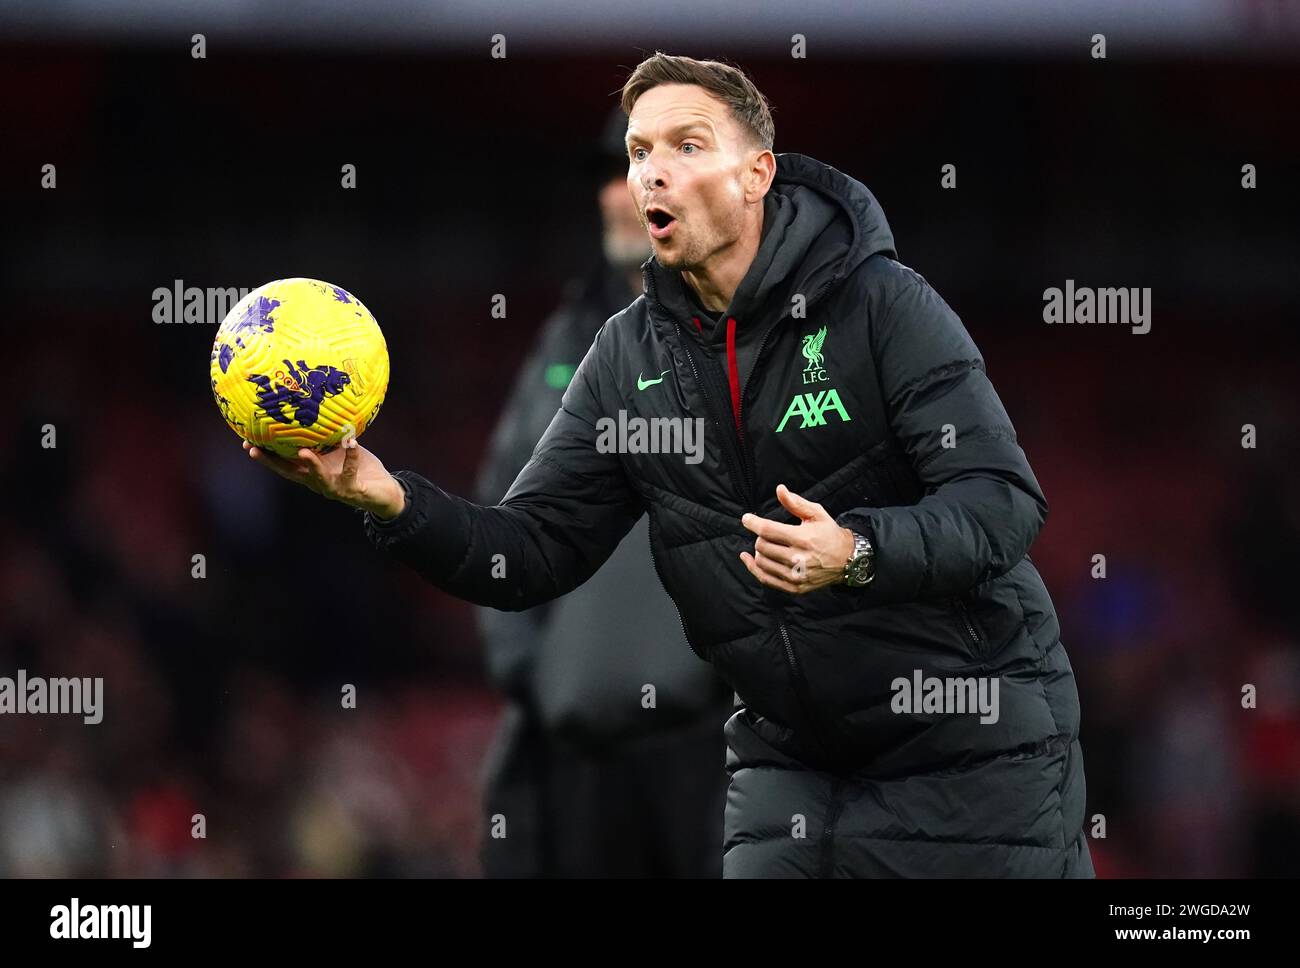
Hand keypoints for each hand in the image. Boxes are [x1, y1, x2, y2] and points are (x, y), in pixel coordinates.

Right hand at [243, 436, 405, 518]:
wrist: (383, 491)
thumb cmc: (357, 466)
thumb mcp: (339, 448)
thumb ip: (327, 434)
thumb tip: (315, 406)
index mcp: (311, 470)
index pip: (283, 462)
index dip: (265, 454)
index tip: (246, 442)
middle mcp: (317, 481)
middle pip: (291, 473)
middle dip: (272, 462)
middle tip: (255, 450)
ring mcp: (334, 487)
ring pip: (318, 478)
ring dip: (311, 465)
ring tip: (303, 452)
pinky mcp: (353, 490)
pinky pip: (350, 472)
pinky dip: (351, 458)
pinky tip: (352, 443)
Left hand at [739, 484, 854, 594]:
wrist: (847, 560)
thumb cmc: (829, 534)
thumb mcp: (817, 514)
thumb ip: (796, 503)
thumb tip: (779, 489)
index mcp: (803, 539)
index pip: (768, 530)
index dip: (753, 523)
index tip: (746, 519)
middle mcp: (798, 559)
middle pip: (762, 546)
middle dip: (760, 537)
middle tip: (767, 533)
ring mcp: (795, 576)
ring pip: (761, 562)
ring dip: (759, 551)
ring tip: (766, 545)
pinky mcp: (794, 587)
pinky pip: (765, 578)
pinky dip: (754, 568)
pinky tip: (749, 559)